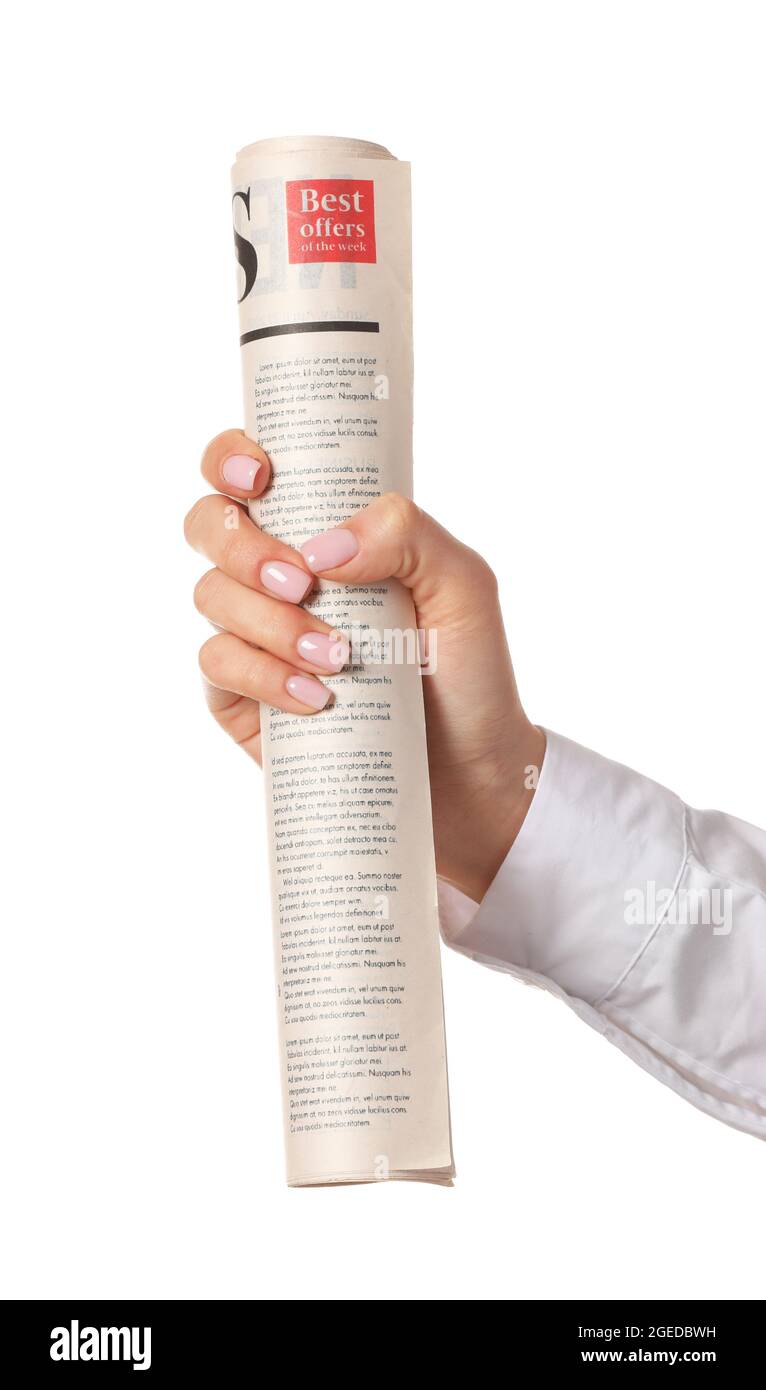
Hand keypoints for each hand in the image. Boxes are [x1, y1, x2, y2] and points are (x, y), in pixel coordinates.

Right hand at [185, 430, 545, 901]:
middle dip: (244, 546)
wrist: (470, 776)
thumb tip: (322, 545)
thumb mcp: (466, 588)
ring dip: (268, 620)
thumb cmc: (470, 672)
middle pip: (208, 526)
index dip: (231, 458)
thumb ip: (409, 535)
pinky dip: (262, 676)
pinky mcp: (242, 698)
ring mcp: (254, 635)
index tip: (259, 475)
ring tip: (336, 658)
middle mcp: (278, 575)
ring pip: (211, 597)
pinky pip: (217, 667)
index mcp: (324, 530)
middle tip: (302, 581)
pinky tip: (314, 698)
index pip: (249, 472)